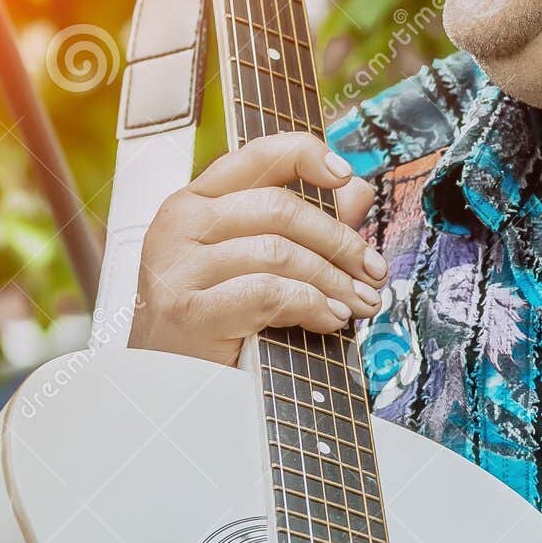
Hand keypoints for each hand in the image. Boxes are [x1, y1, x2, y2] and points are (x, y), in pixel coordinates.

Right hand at [128, 132, 384, 366]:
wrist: (167, 387)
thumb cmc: (217, 319)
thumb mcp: (259, 263)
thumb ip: (306, 225)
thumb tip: (357, 190)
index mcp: (196, 200)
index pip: (257, 155)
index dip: (307, 155)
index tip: (346, 174)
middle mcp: (181, 222)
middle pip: (280, 209)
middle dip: (340, 241)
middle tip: (374, 271)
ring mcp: (178, 265)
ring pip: (278, 253)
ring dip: (333, 280)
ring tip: (359, 303)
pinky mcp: (188, 308)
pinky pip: (268, 292)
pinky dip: (310, 305)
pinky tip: (330, 319)